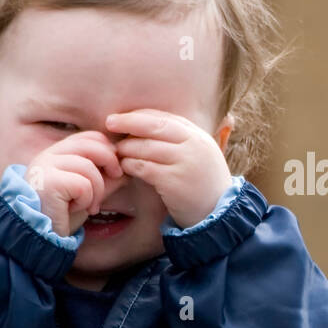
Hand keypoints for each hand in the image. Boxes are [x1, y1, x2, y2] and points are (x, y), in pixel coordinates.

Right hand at [23, 131, 125, 237]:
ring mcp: (45, 166)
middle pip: (91, 144)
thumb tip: (128, 165)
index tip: (116, 170)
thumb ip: (105, 177)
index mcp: (56, 153)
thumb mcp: (89, 192)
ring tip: (90, 206)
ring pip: (89, 167)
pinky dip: (86, 200)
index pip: (90, 137)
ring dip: (97, 190)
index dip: (108, 149)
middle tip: (116, 179)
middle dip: (110, 162)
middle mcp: (48, 155)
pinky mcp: (48, 182)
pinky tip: (74, 210)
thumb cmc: (63, 216)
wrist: (40, 238)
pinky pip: (83, 185)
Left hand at [104, 109, 231, 228]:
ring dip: (126, 148)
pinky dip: (130, 165)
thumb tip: (145, 126)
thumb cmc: (203, 183)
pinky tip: (125, 168)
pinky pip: (144, 167)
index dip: (140, 115)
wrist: (218, 213)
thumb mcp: (199, 154)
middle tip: (109, 123)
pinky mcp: (173, 181)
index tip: (123, 117)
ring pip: (145, 146)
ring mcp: (184, 162)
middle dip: (128, 122)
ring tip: (117, 152)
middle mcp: (192, 145)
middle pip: (154, 125)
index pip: (164, 117)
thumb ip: (179, 140)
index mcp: (197, 135)